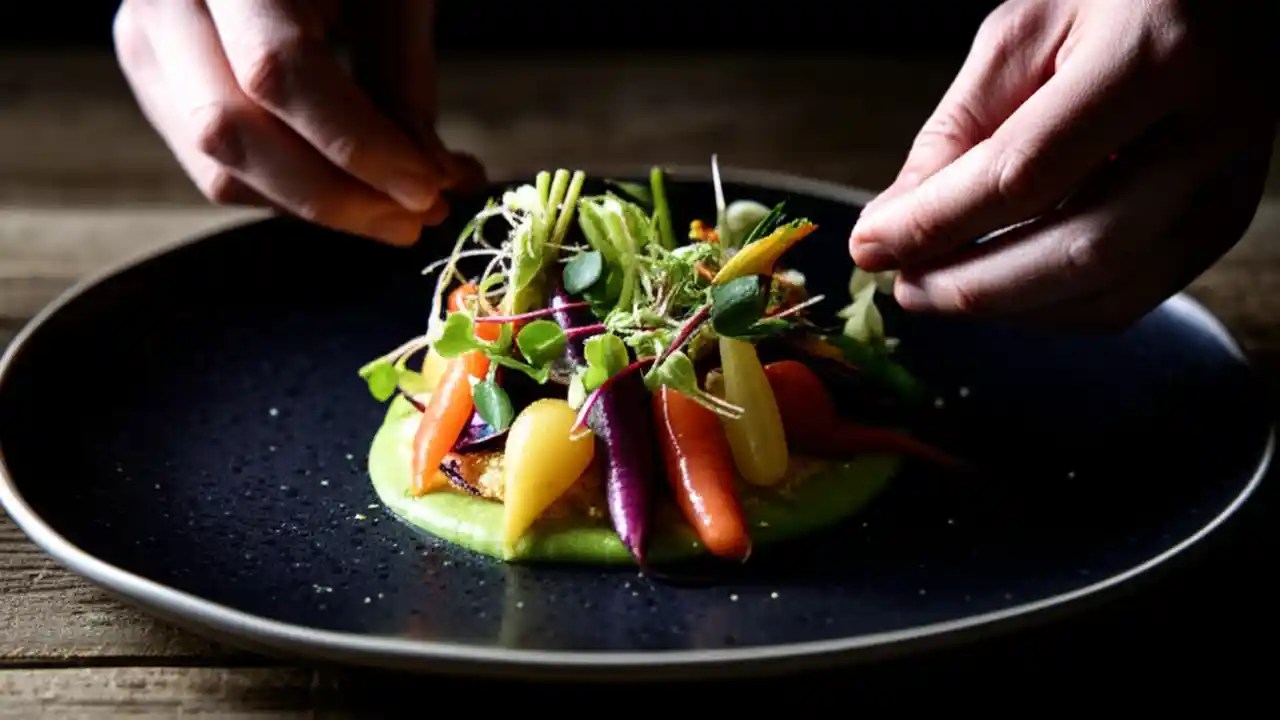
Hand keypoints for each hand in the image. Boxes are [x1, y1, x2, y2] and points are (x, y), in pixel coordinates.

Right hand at [112, 0, 485, 245]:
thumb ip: (402, 74)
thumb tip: (436, 181)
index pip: (278, 70)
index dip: (358, 144)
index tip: (429, 189)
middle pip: (231, 131)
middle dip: (336, 196)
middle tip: (421, 218)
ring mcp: (147, 44)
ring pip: (217, 166)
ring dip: (319, 206)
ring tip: (400, 210)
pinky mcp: (158, 83)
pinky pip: (219, 167)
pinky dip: (293, 193)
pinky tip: (353, 188)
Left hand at [849, 0, 1277, 331]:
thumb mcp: (1023, 30)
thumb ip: (958, 132)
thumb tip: (893, 227)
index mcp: (1155, 56)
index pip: (1027, 171)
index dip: (939, 222)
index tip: (872, 245)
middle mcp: (1213, 128)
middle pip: (1081, 250)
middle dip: (974, 286)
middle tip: (906, 287)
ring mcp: (1230, 182)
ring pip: (1112, 292)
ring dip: (1010, 309)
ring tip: (941, 288)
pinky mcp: (1225, 219)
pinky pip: (1135, 297)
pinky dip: (1055, 309)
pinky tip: (1003, 289)